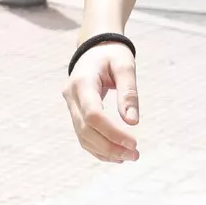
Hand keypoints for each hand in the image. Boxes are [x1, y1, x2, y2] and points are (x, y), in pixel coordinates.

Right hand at [62, 41, 140, 162]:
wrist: (95, 47)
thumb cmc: (112, 54)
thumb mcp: (125, 65)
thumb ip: (128, 91)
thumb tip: (133, 122)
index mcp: (82, 81)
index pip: (93, 114)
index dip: (111, 132)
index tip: (133, 142)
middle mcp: (71, 96)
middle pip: (85, 130)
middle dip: (110, 146)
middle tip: (134, 155)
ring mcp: (70, 105)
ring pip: (82, 136)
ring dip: (104, 151)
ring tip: (128, 157)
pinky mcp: (75, 112)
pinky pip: (83, 135)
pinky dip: (98, 148)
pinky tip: (116, 155)